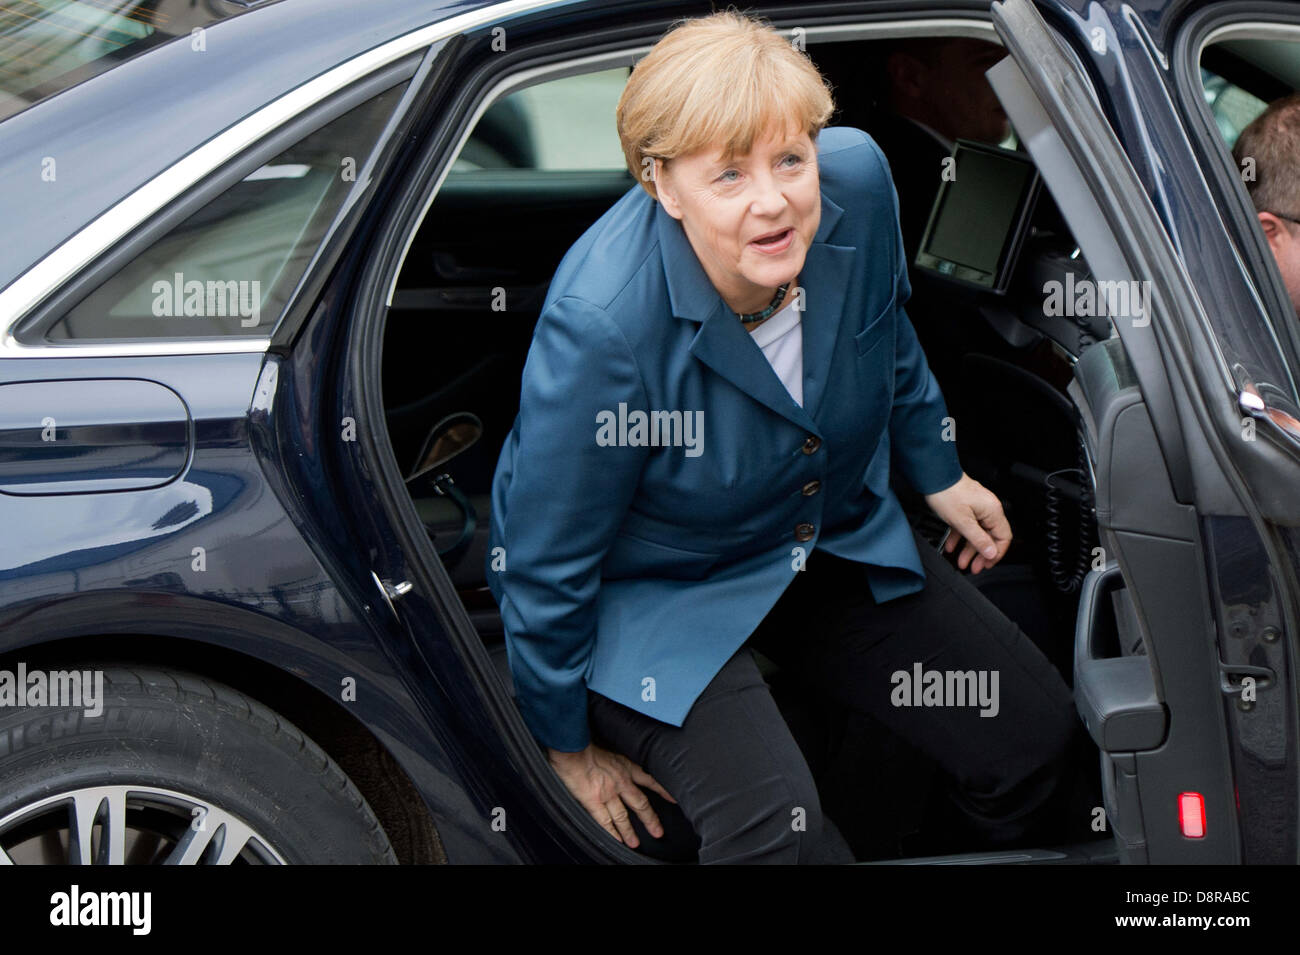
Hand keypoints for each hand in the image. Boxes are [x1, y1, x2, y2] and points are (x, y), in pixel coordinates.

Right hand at [547, 742, 676, 847]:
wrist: (572, 746)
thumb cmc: (587, 741)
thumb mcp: (610, 743)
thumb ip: (617, 756)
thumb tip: (618, 759)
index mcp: (625, 765)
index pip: (650, 779)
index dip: (662, 790)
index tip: (673, 799)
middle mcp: (621, 781)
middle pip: (640, 804)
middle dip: (650, 819)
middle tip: (658, 832)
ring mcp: (608, 793)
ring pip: (623, 817)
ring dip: (629, 832)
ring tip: (634, 843)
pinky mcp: (594, 801)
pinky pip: (605, 821)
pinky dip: (611, 833)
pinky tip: (616, 840)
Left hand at [924, 472, 1011, 574]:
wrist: (933, 477)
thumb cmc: (947, 493)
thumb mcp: (962, 522)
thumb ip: (978, 539)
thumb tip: (991, 552)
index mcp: (992, 511)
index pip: (1003, 537)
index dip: (996, 553)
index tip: (987, 564)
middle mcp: (988, 509)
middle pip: (989, 537)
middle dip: (980, 554)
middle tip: (974, 567)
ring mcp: (977, 507)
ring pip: (976, 533)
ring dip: (968, 549)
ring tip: (961, 562)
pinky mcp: (966, 507)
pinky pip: (966, 526)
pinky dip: (959, 537)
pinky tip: (951, 546)